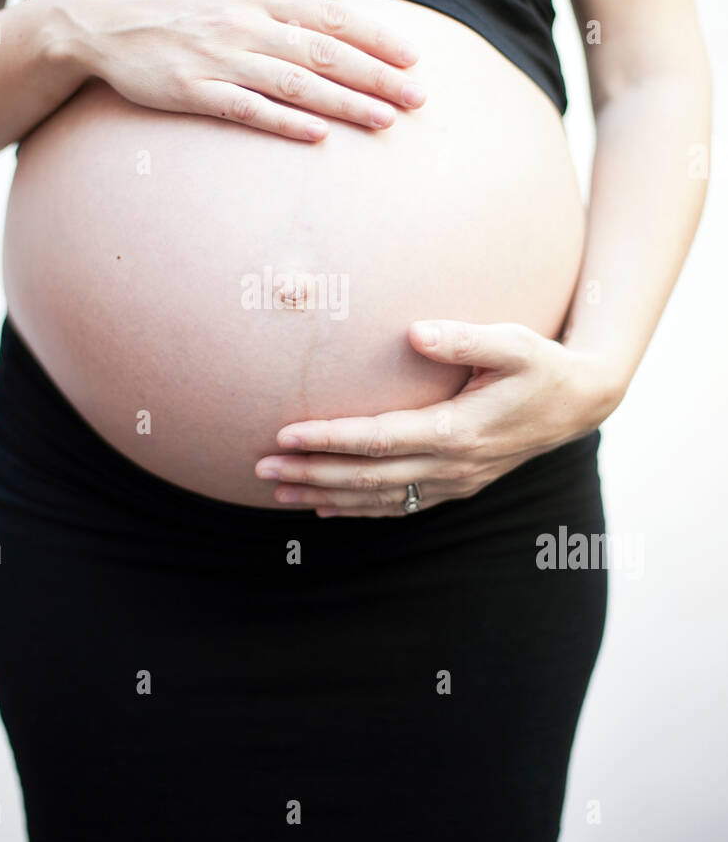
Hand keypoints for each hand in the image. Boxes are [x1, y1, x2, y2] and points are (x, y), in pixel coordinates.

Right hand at [62, 0, 425, 141]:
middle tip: (417, 97)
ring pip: (293, 84)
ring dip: (342, 104)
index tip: (412, 57)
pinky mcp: (192, 91)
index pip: (330, 15)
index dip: (374, 37)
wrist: (99, 20)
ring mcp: (218, 58)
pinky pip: (245, 109)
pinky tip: (317, 135)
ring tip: (384, 121)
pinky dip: (282, 122)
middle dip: (375, 76)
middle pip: (322, 52)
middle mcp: (243, 23)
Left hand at [254, 320, 624, 516]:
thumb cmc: (542, 364)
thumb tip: (415, 332)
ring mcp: (455, 482)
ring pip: (379, 499)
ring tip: (278, 490)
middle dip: (311, 473)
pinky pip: (399, 506)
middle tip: (261, 466)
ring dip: (326, 496)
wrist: (580, 403)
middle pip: (368, 477)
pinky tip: (325, 507)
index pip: (379, 440)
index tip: (286, 433)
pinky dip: (358, 509)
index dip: (330, 439)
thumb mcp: (513, 342)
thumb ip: (465, 338)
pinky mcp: (457, 486)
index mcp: (458, 430)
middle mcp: (453, 465)